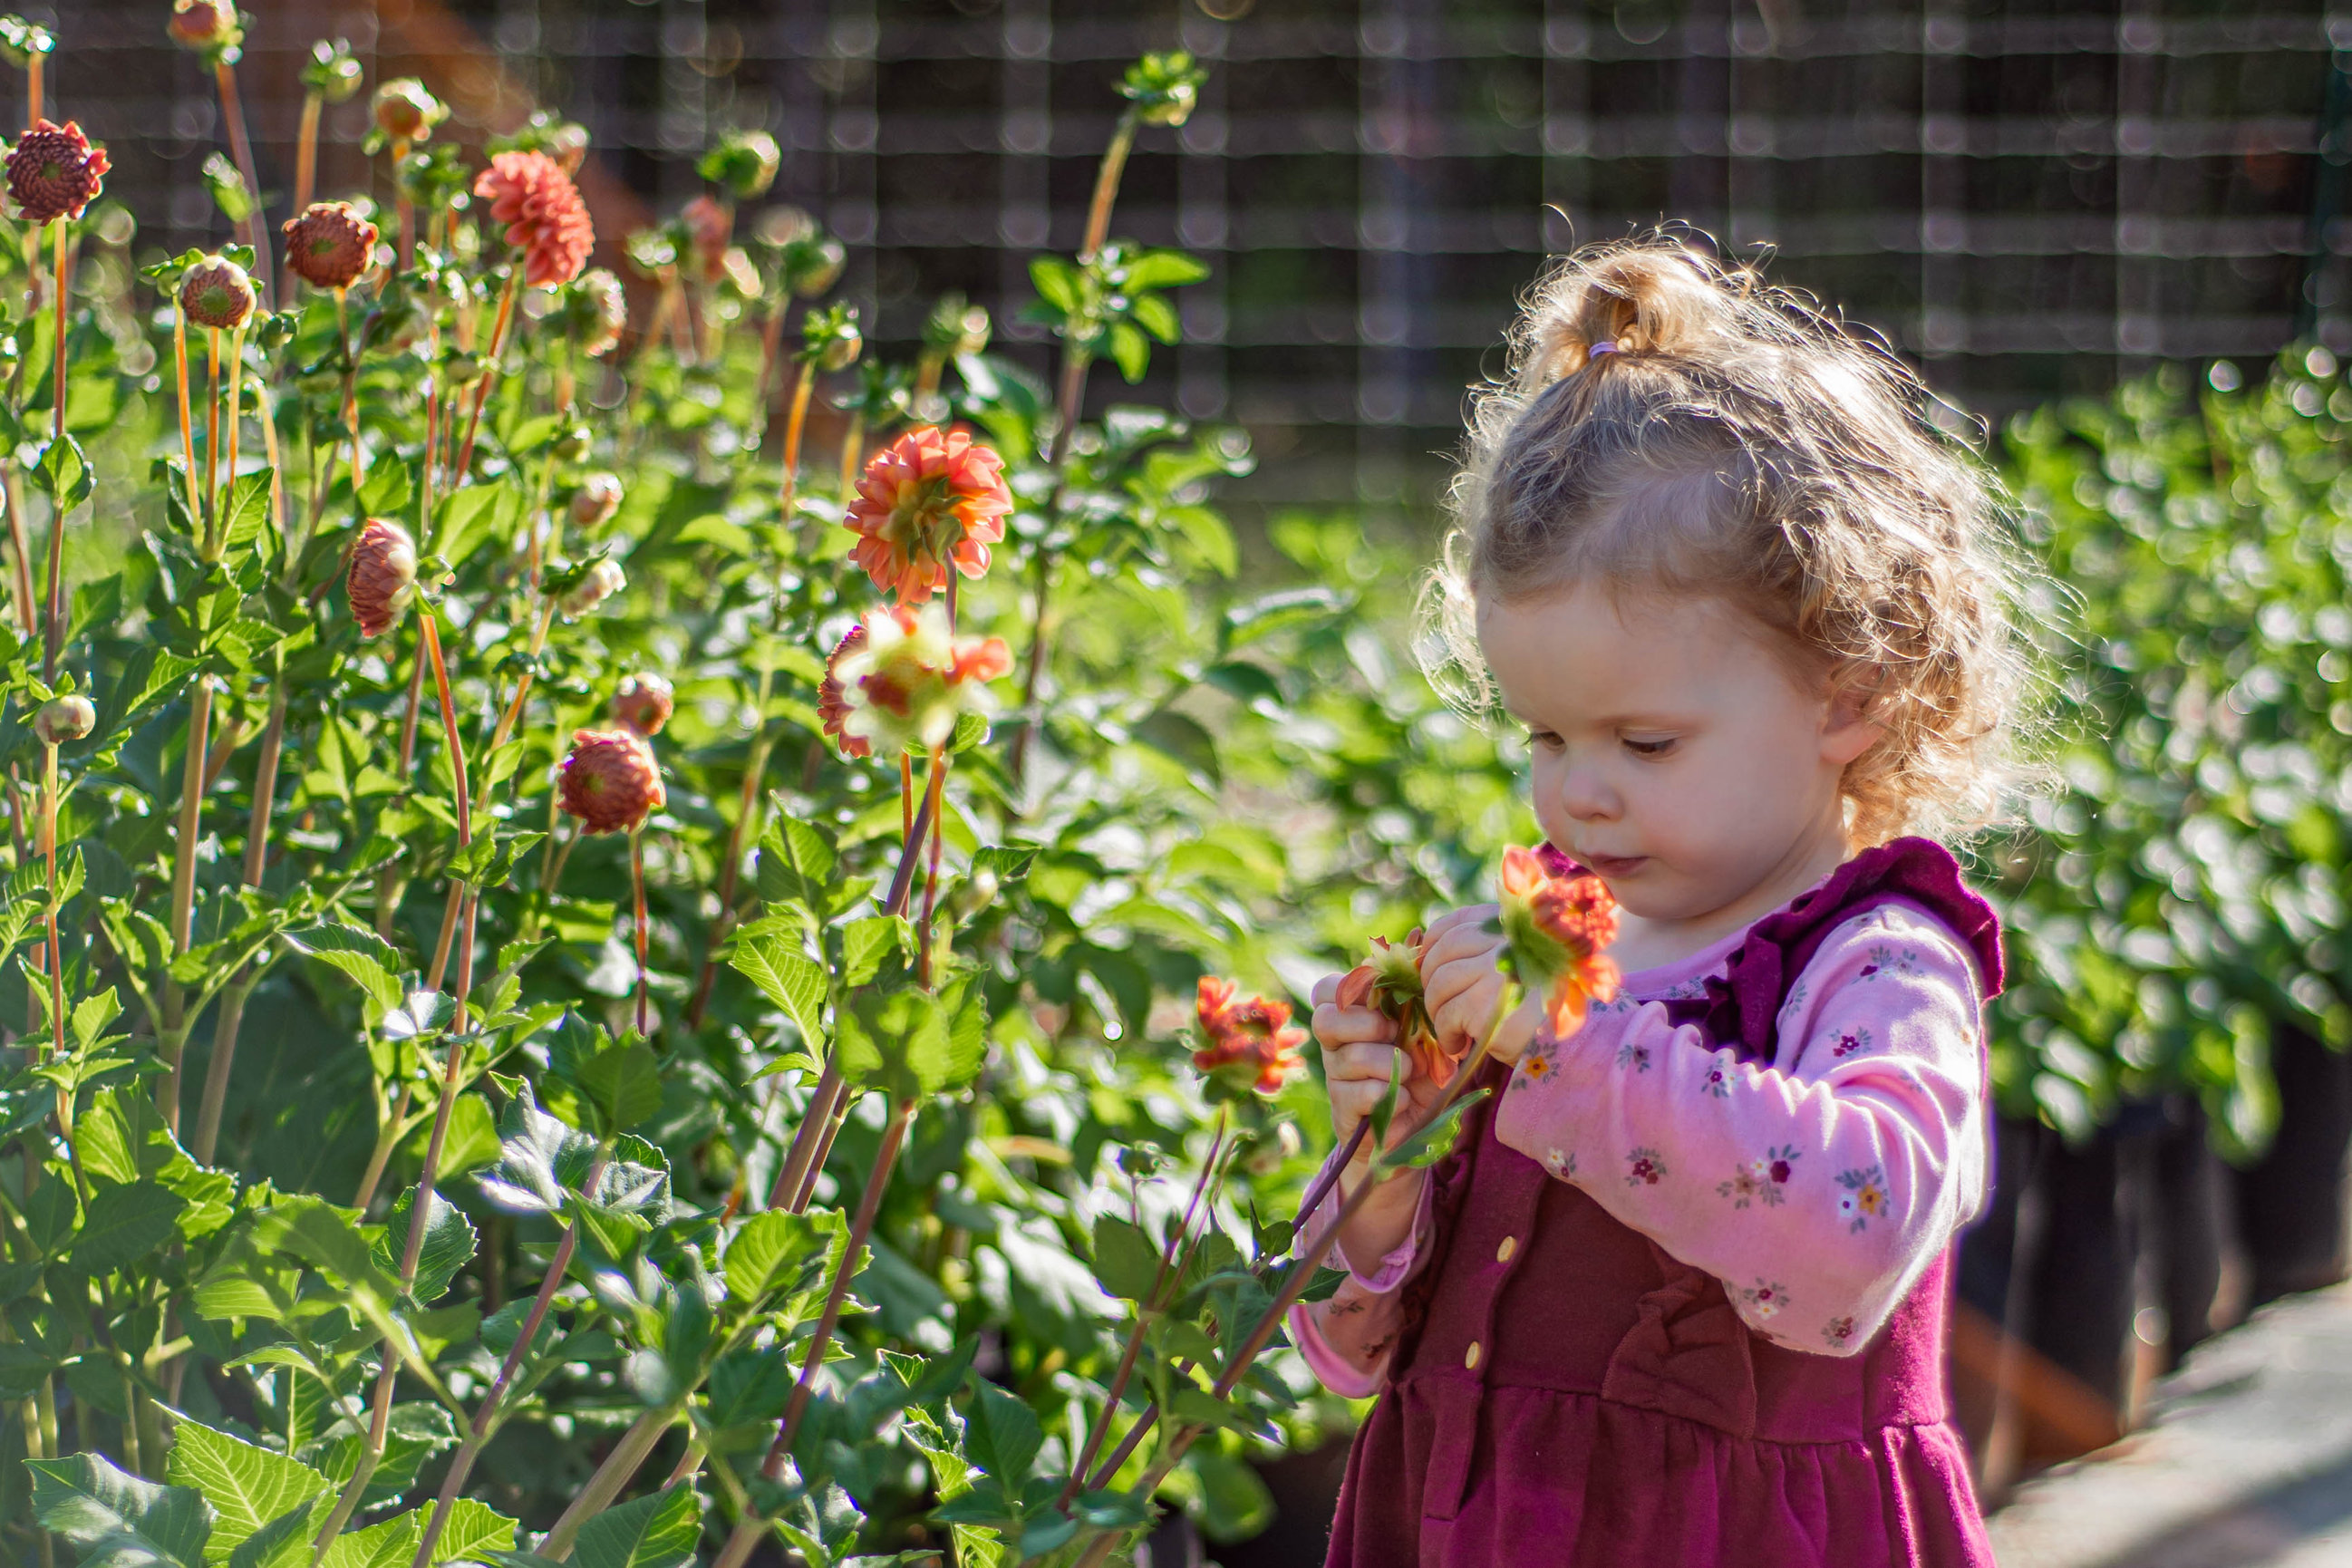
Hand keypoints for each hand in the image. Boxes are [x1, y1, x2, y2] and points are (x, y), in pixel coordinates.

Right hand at [1310, 969, 1444, 1174]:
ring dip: (1391, 1065)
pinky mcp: (1344, 1111)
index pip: (1327, 990)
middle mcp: (1335, 1045)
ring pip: (1350, 1058)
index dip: (1350, 989)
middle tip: (1395, 1036)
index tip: (1383, 1001)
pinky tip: (1405, 1100)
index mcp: (1351, 1017)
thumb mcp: (1427, 1031)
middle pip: (1324, 1020)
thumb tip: (1417, 962)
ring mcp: (1336, 1078)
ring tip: (1410, 1073)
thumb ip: (1418, 1000)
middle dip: (1367, 1025)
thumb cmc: (1424, 1067)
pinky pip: (1363, 1094)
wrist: (1423, 1121)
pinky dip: (1393, 1096)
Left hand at [1418, 904, 1540, 1067]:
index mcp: (1516, 927)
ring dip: (1436, 1010)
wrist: (1584, 1043)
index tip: (1429, 961)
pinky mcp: (1486, 1008)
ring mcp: (1494, 973)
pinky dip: (1446, 1034)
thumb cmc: (1555, 1009)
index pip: (1460, 921)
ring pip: (1439, 984)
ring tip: (1450, 1028)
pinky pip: (1447, 1017)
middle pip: (1443, 952)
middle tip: (1441, 1003)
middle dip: (1431, 980)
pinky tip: (1458, 1044)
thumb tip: (1434, 956)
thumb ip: (1495, 950)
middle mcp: (1504, 943)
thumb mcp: (1532, 965)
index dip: (1435, 940)